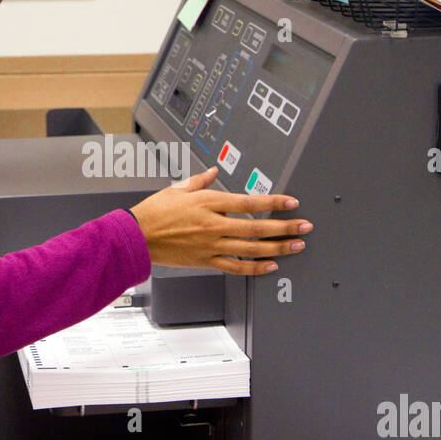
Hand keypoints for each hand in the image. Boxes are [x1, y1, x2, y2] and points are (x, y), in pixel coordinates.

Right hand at [129, 167, 311, 274]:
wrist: (135, 237)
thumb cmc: (153, 212)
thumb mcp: (178, 188)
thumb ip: (201, 181)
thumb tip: (215, 171)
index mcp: (208, 202)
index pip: (249, 202)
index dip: (274, 202)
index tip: (291, 202)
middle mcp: (213, 225)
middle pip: (257, 227)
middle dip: (285, 227)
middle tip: (304, 227)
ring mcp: (210, 245)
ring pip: (251, 249)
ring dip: (277, 248)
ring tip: (296, 246)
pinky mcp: (205, 261)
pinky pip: (235, 267)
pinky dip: (254, 268)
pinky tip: (270, 266)